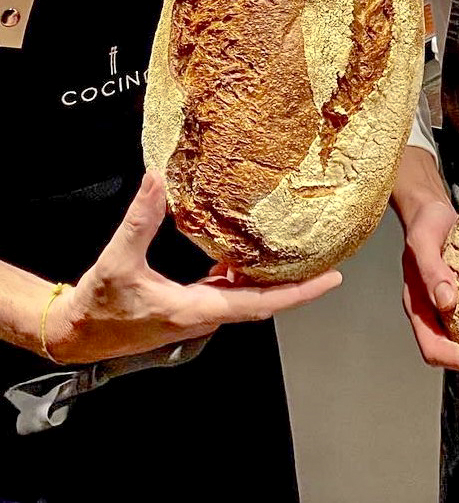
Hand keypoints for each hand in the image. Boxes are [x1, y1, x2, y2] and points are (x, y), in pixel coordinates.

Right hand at [44, 172, 341, 364]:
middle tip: (329, 258)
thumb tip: (157, 179)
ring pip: (247, 296)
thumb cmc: (96, 307)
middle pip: (263, 300)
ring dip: (273, 278)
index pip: (260, 304)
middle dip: (297, 282)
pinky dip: (246, 274)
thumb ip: (139, 220)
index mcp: (195, 310)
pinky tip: (250, 252)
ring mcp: (198, 313)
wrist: (73, 334)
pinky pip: (230, 290)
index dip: (299, 292)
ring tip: (301, 251)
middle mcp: (204, 316)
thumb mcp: (117, 261)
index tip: (330, 279)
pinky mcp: (189, 306)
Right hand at [401, 198, 458, 374]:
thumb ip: (432, 272)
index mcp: (417, 306)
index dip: (457, 360)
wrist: (431, 210)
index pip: (432, 347)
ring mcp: (446, 304)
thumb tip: (446, 303)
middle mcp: (431, 311)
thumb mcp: (424, 244)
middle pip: (448, 350)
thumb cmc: (424, 225)